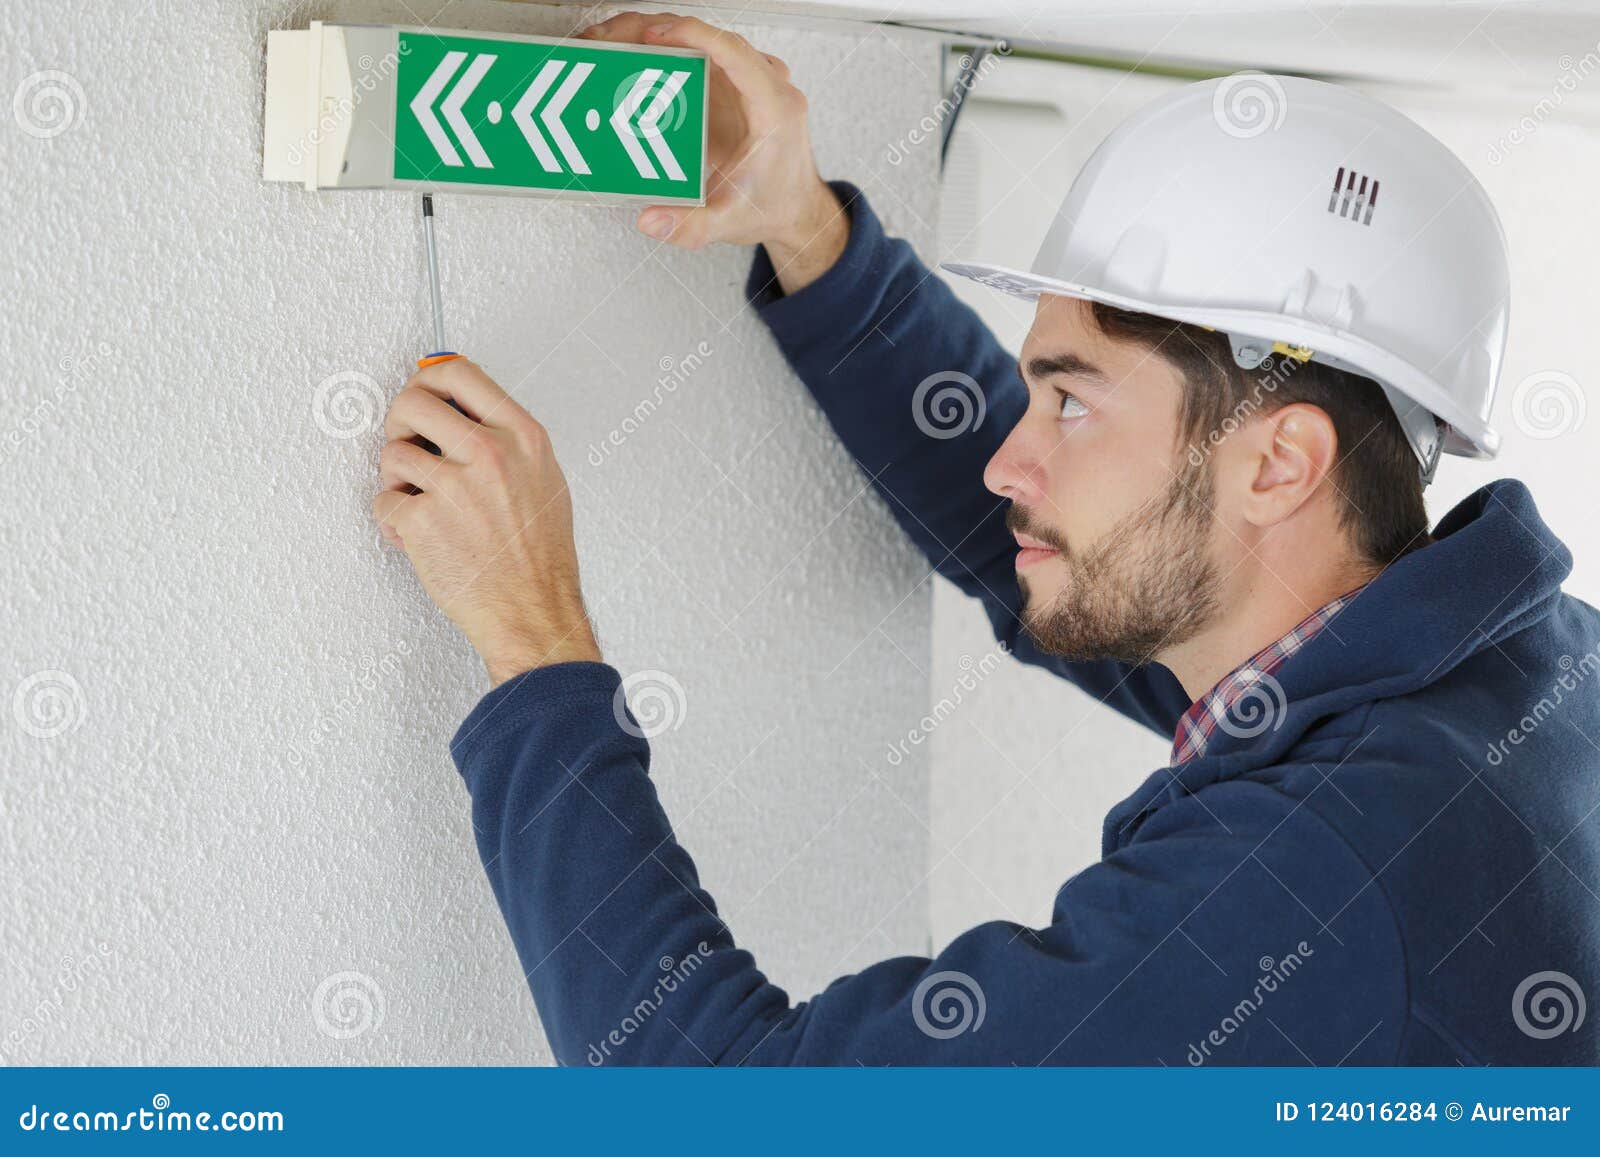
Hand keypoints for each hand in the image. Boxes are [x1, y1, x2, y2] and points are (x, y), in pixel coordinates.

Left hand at [372, 359, 601, 684]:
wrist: (533, 609)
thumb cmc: (539, 554)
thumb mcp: (543, 477)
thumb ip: (505, 436)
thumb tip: (462, 403)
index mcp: (522, 437)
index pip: (459, 372)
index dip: (428, 378)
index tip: (422, 393)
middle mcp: (489, 453)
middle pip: (412, 401)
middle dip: (400, 423)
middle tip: (408, 445)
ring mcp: (454, 486)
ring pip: (391, 454)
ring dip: (397, 479)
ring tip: (421, 501)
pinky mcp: (423, 520)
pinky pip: (384, 503)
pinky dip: (394, 521)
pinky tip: (419, 535)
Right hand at [579, 12, 848, 291]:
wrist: (793, 208)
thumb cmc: (774, 206)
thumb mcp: (732, 223)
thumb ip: (692, 226)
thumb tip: (650, 219)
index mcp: (774, 107)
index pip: (734, 53)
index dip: (693, 35)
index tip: (655, 35)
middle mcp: (764, 84)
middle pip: (707, 37)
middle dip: (652, 30)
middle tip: (607, 40)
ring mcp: (745, 81)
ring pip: (696, 40)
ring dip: (649, 35)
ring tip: (605, 45)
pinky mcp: (728, 85)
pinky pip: (692, 55)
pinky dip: (657, 51)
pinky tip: (625, 58)